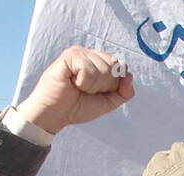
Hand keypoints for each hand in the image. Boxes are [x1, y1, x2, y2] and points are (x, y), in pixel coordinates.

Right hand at [14, 46, 134, 136]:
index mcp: (100, 62)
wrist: (55, 115)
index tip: (97, 93)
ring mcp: (80, 53)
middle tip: (85, 91)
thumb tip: (129, 76)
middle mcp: (91, 54)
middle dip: (103, 86)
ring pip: (102, 70)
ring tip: (77, 87)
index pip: (121, 68)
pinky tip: (71, 83)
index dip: (112, 86)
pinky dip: (82, 83)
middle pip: (114, 67)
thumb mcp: (107, 102)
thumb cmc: (77, 107)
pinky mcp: (69, 55)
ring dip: (91, 86)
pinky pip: (88, 70)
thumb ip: (123, 92)